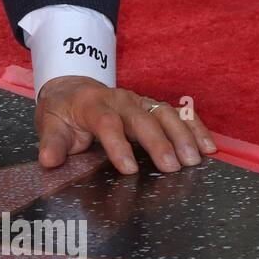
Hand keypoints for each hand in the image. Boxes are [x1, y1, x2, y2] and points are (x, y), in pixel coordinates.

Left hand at [35, 76, 216, 175]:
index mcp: (92, 104)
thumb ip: (52, 142)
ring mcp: (139, 101)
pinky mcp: (152, 106)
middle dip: (158, 142)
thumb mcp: (49, 124)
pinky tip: (209, 147)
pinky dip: (195, 128)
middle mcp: (119, 100)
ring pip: (165, 113)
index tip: (129, 169)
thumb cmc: (62, 111)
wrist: (72, 88)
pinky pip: (178, 114)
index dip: (118, 145)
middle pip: (142, 119)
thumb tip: (49, 160)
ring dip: (182, 136)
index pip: (107, 123)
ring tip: (195, 160)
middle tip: (172, 167)